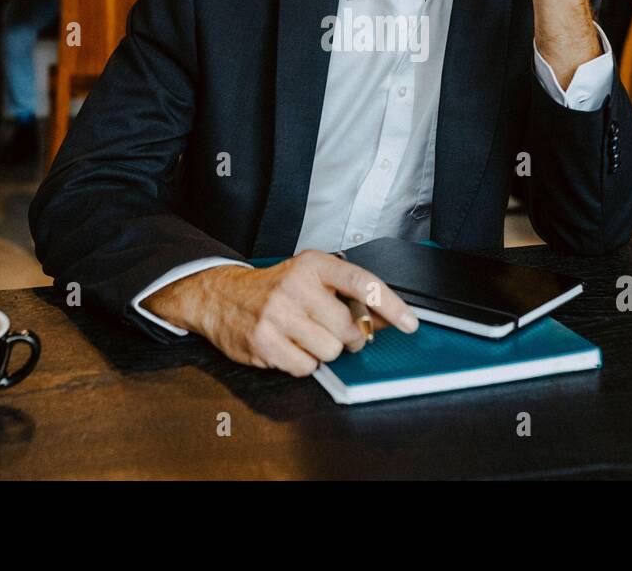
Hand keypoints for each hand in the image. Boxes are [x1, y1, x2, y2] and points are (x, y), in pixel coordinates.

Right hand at [142, 251, 417, 376]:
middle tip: (334, 332)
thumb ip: (348, 296)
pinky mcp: (264, 341)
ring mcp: (278, 314)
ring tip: (305, 336)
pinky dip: (302, 363)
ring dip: (323, 351)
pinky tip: (289, 346)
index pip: (361, 282)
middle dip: (348, 338)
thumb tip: (387, 319)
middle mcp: (295, 286)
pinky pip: (305, 367)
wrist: (222, 296)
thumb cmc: (276, 289)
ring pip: (329, 352)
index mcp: (313, 265)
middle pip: (348, 329)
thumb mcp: (311, 279)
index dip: (390, 304)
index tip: (409, 323)